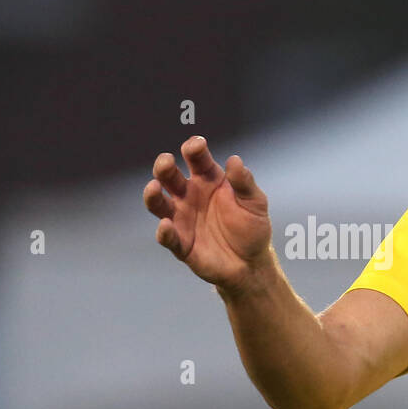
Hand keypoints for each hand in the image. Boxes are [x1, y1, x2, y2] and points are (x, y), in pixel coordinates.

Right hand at [143, 135, 271, 290]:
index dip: (194, 149)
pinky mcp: (181, 244)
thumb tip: (235, 160)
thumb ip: (244, 182)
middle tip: (166, 161)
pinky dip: (164, 231)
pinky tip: (166, 225)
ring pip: (158, 204)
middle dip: (164, 167)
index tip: (197, 146)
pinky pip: (167, 237)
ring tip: (154, 187)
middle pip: (170, 176)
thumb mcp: (255, 202)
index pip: (196, 158)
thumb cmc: (251, 227)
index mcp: (208, 179)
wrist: (251, 263)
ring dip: (152, 195)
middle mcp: (189, 195)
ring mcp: (182, 218)